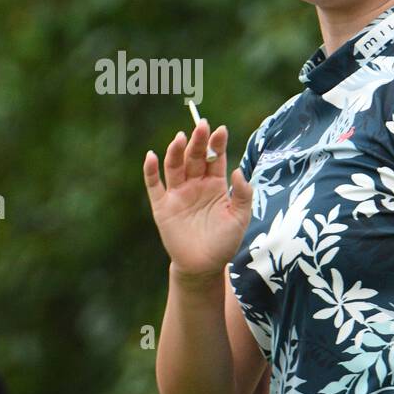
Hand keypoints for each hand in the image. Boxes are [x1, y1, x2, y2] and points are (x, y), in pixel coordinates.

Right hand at [143, 119, 253, 279]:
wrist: (204, 267)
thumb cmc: (224, 243)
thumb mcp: (240, 218)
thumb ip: (243, 194)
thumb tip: (238, 170)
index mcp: (216, 184)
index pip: (216, 157)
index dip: (217, 143)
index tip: (221, 130)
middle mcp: (196, 184)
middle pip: (195, 157)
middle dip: (198, 142)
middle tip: (201, 125)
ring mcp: (178, 193)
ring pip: (175, 166)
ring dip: (177, 151)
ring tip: (181, 137)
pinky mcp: (162, 206)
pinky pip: (154, 185)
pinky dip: (150, 170)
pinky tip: (151, 155)